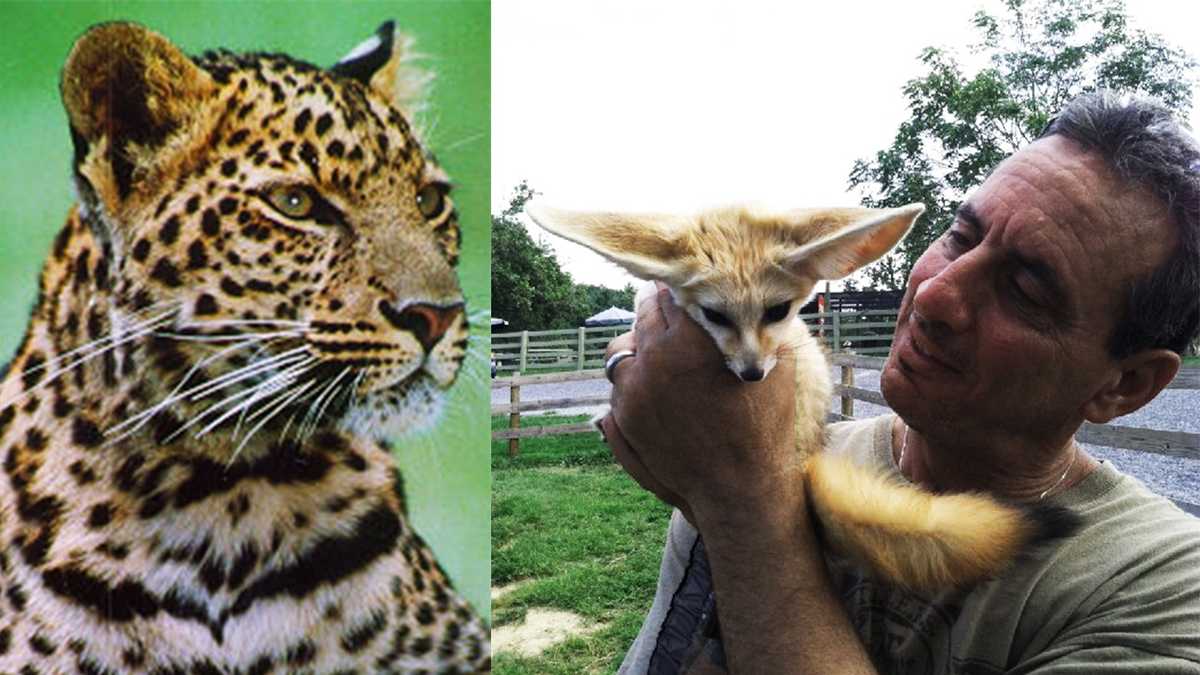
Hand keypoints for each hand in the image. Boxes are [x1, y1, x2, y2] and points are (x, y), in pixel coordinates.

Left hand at [603, 286, 800, 514]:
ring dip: (636, 344)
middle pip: (645, 313)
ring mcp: (631, 391)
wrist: (738, 489)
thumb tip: (758, 301)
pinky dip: (631, 380)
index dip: (685, 289)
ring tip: (652, 349)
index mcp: (689, 340)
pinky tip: (649, 386)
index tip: (689, 288)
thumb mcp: (775, 369)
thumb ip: (763, 328)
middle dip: (657, 307)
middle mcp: (653, 359)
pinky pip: (617, 385)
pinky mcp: (621, 420)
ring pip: (621, 348)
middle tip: (666, 304)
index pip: (676, 292)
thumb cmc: (763, 428)